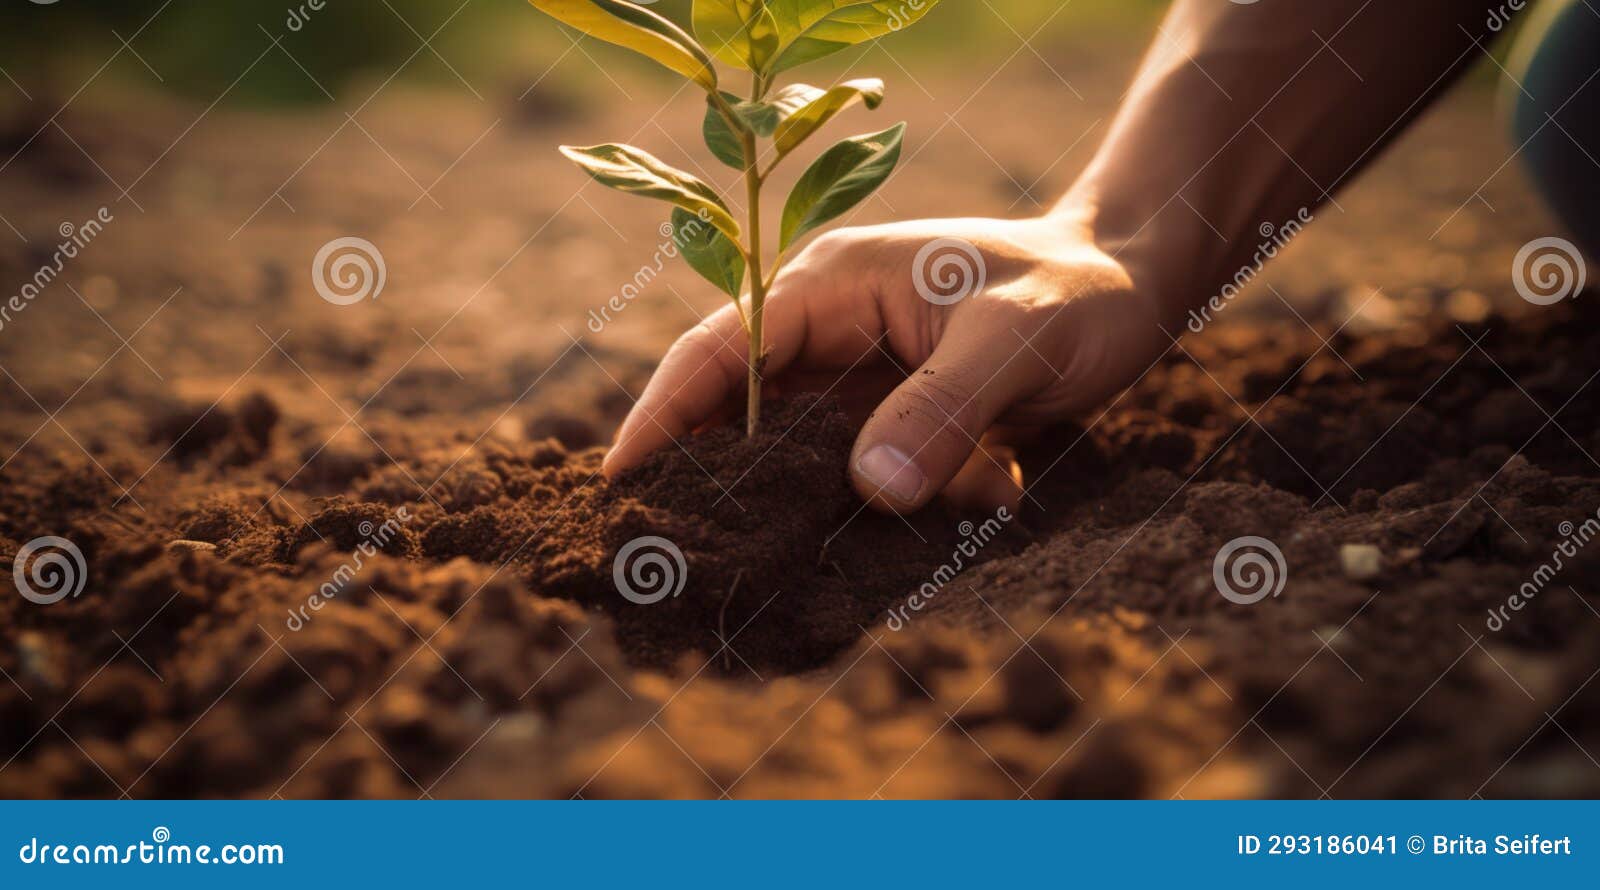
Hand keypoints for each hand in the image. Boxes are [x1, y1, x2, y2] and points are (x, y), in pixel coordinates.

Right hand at [602, 213, 1167, 512]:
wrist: (1135, 289)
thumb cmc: (1077, 295)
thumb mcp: (1016, 342)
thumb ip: (943, 411)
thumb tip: (871, 490)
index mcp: (835, 284)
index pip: (720, 350)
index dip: (663, 414)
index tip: (619, 485)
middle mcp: (831, 324)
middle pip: (736, 404)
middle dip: (708, 475)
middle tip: (667, 556)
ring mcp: (860, 370)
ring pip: (792, 449)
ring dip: (795, 504)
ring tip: (758, 569)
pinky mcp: (892, 410)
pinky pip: (849, 468)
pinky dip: (862, 507)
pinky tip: (883, 538)